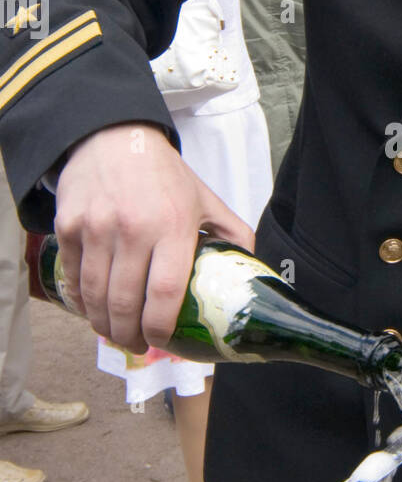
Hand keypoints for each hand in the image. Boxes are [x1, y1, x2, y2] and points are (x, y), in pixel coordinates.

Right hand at [54, 123, 254, 351]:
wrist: (113, 136)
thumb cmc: (164, 174)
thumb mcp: (206, 199)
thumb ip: (233, 235)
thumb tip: (251, 271)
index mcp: (173, 226)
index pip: (165, 293)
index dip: (160, 328)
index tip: (160, 342)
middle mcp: (132, 229)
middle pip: (125, 303)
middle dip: (128, 336)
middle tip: (135, 345)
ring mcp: (96, 228)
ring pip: (95, 295)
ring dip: (103, 324)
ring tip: (114, 333)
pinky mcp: (69, 225)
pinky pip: (73, 276)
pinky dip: (81, 300)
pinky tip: (93, 308)